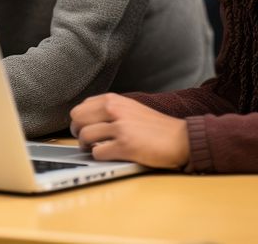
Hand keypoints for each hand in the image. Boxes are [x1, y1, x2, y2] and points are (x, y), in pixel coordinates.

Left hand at [69, 93, 188, 168]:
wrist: (179, 138)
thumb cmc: (156, 127)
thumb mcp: (130, 108)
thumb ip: (110, 110)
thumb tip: (86, 119)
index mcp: (114, 100)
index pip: (81, 107)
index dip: (80, 120)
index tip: (85, 128)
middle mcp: (115, 110)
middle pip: (77, 119)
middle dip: (79, 132)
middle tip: (87, 141)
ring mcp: (120, 127)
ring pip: (84, 136)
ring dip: (87, 146)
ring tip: (97, 149)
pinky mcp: (125, 145)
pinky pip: (97, 153)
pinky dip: (100, 157)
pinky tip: (110, 155)